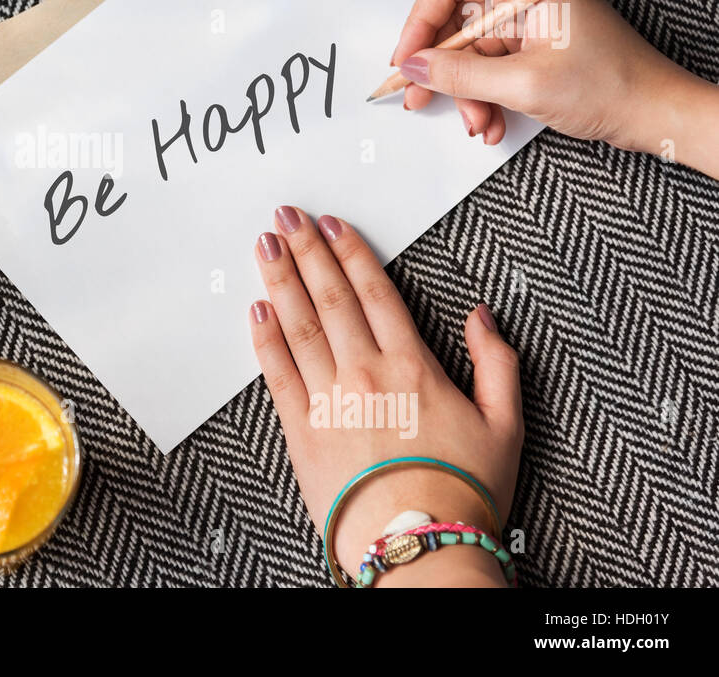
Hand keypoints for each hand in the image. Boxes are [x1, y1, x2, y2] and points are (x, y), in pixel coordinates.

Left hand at [250, 207, 522, 585]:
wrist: (420, 545)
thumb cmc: (463, 492)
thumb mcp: (505, 424)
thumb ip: (497, 363)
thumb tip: (481, 316)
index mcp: (413, 366)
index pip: (375, 292)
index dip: (350, 252)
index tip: (332, 224)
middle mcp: (365, 373)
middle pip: (330, 297)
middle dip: (306, 251)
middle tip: (286, 216)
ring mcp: (329, 399)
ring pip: (298, 325)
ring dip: (279, 280)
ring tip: (265, 246)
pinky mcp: (301, 429)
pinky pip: (277, 372)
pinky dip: (265, 337)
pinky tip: (256, 310)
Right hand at [392, 0, 718, 177]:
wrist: (657, 115)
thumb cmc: (614, 86)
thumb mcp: (523, 83)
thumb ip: (460, 74)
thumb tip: (414, 67)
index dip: (419, 23)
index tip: (406, 60)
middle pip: (455, 21)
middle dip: (443, 68)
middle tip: (420, 97)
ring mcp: (532, 18)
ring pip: (471, 52)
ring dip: (466, 92)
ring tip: (478, 122)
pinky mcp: (535, 45)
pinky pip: (490, 67)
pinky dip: (484, 96)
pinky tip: (491, 121)